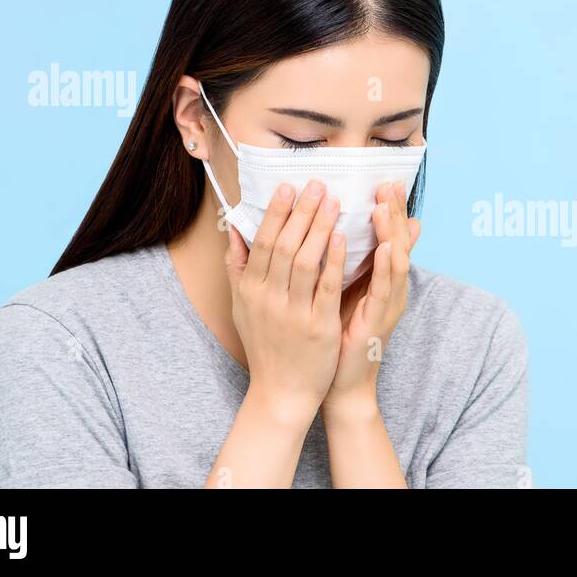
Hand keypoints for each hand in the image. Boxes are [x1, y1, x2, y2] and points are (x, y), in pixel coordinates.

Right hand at [225, 180, 344, 426]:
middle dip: (301, 212)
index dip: (276, 213)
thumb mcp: (242, 306)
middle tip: (317, 184)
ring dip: (319, 228)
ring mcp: (293, 313)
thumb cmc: (266, 346)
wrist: (281, 392)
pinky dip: (334, 261)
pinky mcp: (318, 327)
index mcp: (251, 290)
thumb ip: (239, 267)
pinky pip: (326, 288)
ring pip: (305, 262)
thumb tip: (233, 228)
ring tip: (333, 202)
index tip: (288, 186)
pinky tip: (343, 239)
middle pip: (284, 246)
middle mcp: (268, 298)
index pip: (262, 242)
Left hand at [322, 181, 419, 413]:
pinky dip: (387, 266)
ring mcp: (388, 305)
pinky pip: (386, 289)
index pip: (387, 237)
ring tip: (385, 205)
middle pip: (397, 242)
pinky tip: (385, 247)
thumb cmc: (336, 336)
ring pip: (395, 261)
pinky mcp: (379, 321)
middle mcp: (390, 289)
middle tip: (389, 183)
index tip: (382, 180)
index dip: (388, 209)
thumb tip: (331, 231)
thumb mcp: (340, 292)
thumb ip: (340, 263)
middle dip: (394, 212)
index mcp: (379, 281)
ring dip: (392, 232)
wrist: (339, 383)